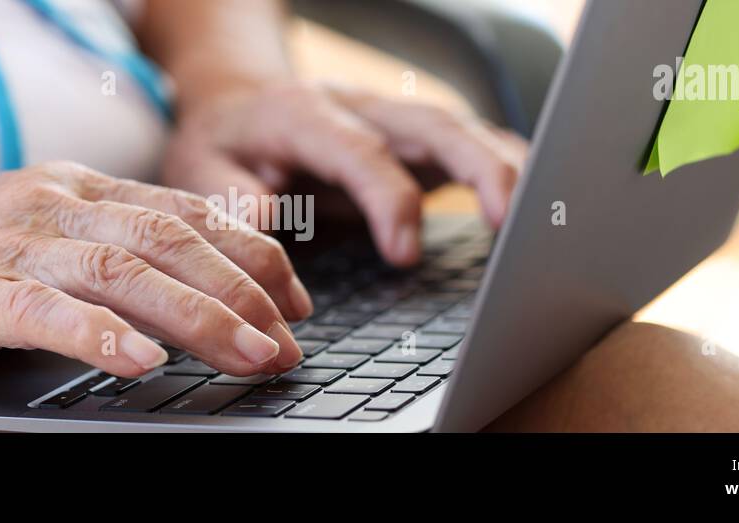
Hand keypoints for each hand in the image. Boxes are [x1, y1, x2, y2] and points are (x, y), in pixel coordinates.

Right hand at [0, 162, 311, 380]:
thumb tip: (202, 279)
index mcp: (74, 191)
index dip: (251, 256)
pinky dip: (95, 334)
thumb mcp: (39, 241)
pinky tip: (139, 361)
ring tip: (247, 354)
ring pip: (121, 272)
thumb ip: (110, 249)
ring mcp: (6, 246)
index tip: (297, 299)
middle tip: (289, 341)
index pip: (183, 215)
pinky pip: (41, 310)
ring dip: (196, 315)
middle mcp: (49, 206)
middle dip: (243, 293)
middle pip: (168, 242)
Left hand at [162, 81, 527, 265]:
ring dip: (506, 168)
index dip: (388, 197)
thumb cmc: (223, 141)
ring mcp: (394, 119)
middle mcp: (360, 108)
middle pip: (433, 124)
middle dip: (478, 168)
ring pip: (463, 129)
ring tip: (538, 219)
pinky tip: (536, 200)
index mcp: (304, 115)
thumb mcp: (199, 166)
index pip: (359, 150)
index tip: (404, 253)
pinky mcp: (414, 138)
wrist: (238, 100)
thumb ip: (228, 193)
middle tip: (508, 224)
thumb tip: (269, 217)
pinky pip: (471, 142)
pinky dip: (507, 167)